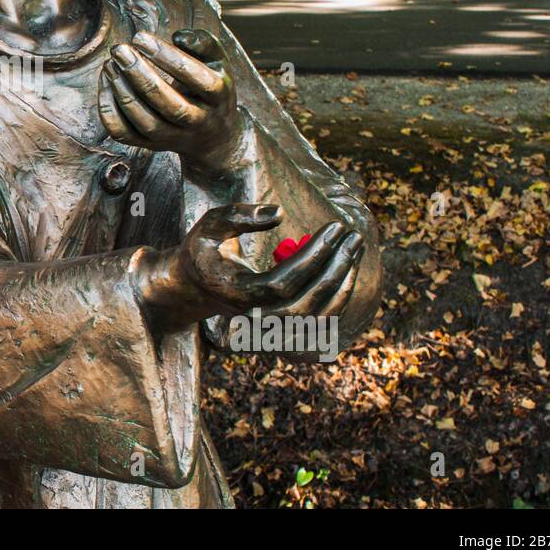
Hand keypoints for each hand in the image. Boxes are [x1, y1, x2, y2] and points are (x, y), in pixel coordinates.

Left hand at [98, 29, 239, 175]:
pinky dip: (109, 111)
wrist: (213, 136)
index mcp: (218, 97)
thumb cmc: (209, 88)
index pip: (195, 77)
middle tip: (119, 50)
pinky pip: (124, 133)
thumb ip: (203, 43)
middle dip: (140, 76)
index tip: (140, 37)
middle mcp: (198, 122)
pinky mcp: (151, 145)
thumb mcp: (218, 63)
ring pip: (146, 123)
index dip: (166, 56)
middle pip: (170, 106)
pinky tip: (106, 83)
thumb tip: (178, 36)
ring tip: (110, 64)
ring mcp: (174, 138)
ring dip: (123, 92)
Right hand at [139, 203, 364, 332]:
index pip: (281, 284)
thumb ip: (239, 215)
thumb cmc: (205, 251)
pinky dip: (338, 301)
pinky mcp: (282, 336)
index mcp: (234, 295)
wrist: (194, 289)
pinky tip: (347, 271)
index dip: (313, 257)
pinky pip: (320, 327)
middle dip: (335, 269)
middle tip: (353, 236)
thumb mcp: (211, 224)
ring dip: (343, 286)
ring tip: (355, 250)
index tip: (334, 227)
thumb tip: (280, 213)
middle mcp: (252, 321)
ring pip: (318, 322)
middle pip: (305, 306)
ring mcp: (268, 333)